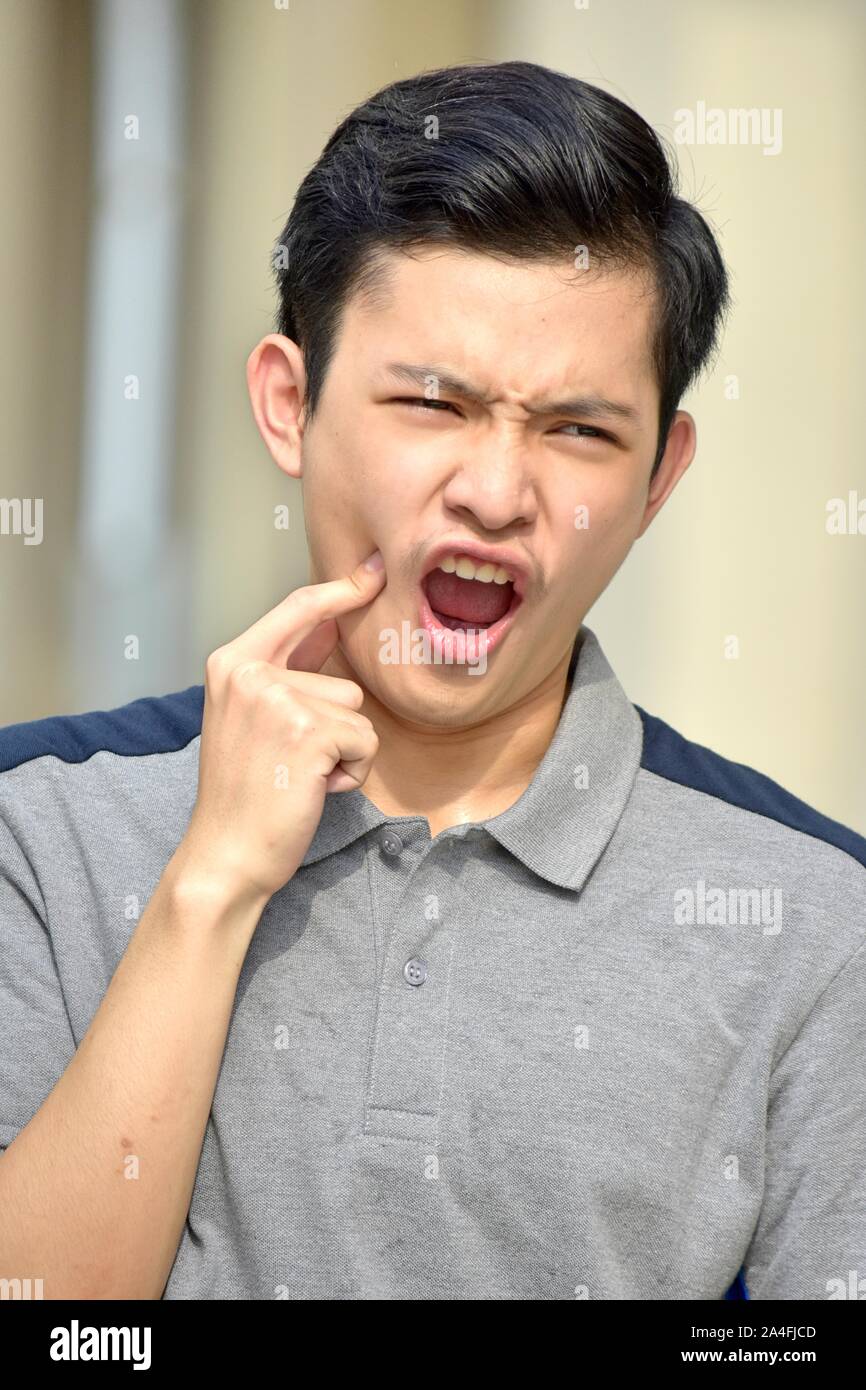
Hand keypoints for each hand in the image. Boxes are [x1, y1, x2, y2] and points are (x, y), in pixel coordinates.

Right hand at [177, 551, 385, 902]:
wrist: (226, 855)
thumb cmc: (244, 792)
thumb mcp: (250, 717)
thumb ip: (286, 671)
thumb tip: (332, 621)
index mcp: (231, 663)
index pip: (298, 608)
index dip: (341, 590)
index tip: (373, 569)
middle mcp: (251, 673)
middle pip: (342, 682)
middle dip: (333, 728)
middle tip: (288, 764)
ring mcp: (278, 700)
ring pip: (357, 714)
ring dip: (342, 752)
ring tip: (299, 776)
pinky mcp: (308, 733)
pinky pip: (365, 742)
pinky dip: (351, 773)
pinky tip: (313, 789)